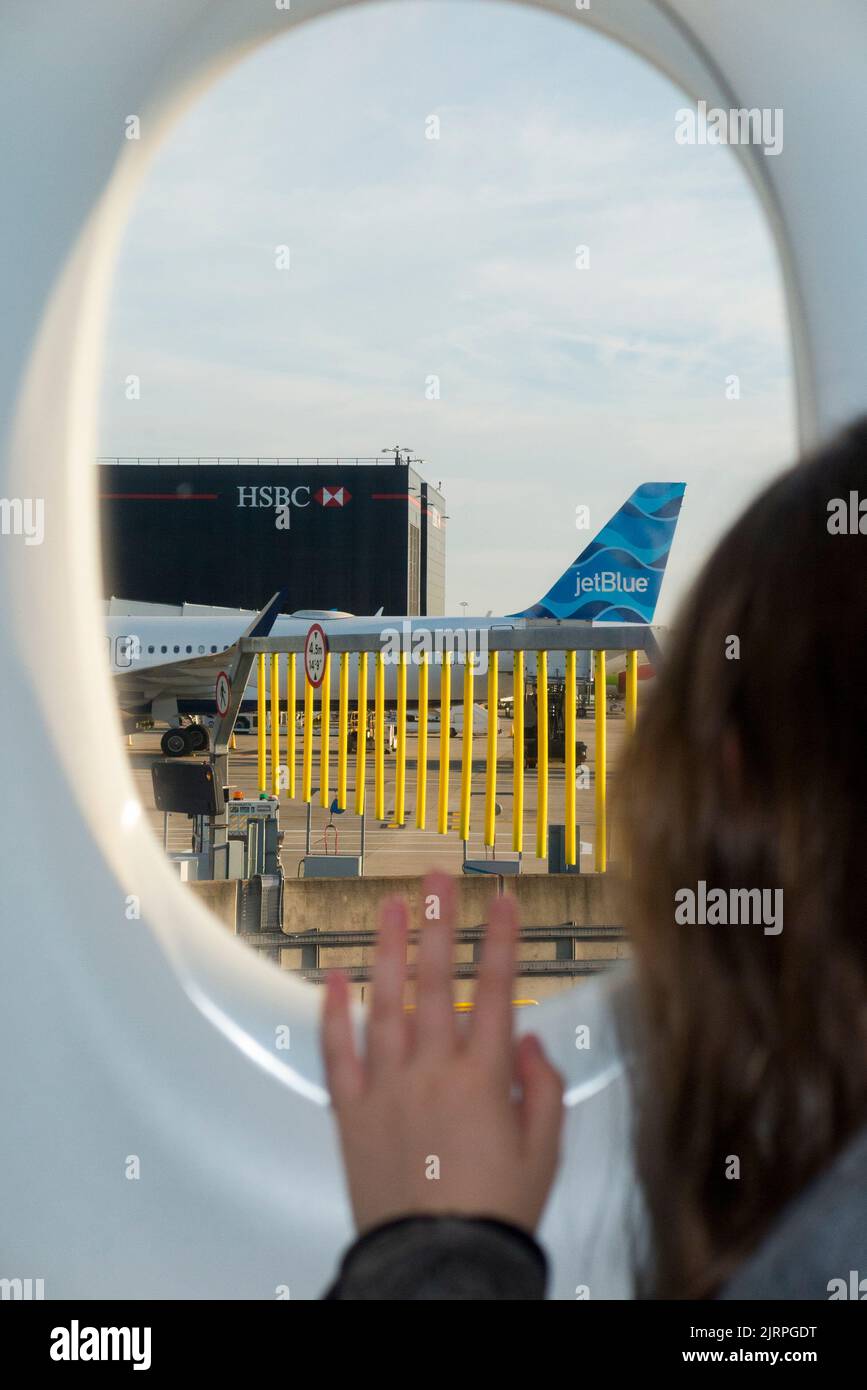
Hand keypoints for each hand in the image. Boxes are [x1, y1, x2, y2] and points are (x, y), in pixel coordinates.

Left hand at [320, 871, 563, 1234]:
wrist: (438, 1264)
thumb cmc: (493, 1213)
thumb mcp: (544, 1152)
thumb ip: (542, 1089)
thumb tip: (526, 1041)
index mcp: (484, 1077)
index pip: (495, 989)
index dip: (500, 939)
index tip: (504, 900)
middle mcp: (432, 1070)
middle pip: (435, 979)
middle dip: (439, 922)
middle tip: (438, 879)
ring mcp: (387, 1086)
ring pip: (384, 1002)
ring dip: (387, 948)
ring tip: (390, 905)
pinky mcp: (351, 1111)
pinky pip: (337, 1053)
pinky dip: (333, 1013)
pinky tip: (334, 978)